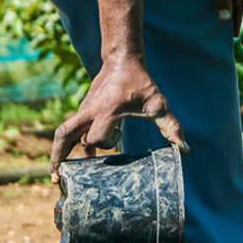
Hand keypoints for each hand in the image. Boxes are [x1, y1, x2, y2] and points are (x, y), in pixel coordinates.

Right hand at [50, 57, 186, 179]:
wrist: (122, 61)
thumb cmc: (141, 83)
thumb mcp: (157, 103)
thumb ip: (170, 126)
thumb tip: (184, 149)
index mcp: (106, 111)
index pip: (97, 137)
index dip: (106, 144)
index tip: (118, 142)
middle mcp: (89, 112)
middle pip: (65, 135)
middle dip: (61, 157)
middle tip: (61, 180)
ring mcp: (83, 112)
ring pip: (63, 134)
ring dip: (58, 154)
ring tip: (58, 178)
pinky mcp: (83, 112)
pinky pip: (69, 131)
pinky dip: (67, 146)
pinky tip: (73, 164)